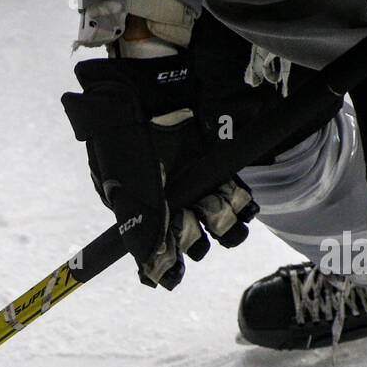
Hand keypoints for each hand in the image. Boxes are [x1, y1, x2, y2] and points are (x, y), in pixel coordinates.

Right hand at [62, 55, 257, 288]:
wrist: (148, 93)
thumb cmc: (126, 142)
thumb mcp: (125, 192)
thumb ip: (140, 232)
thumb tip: (151, 272)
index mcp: (138, 214)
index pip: (157, 253)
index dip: (168, 265)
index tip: (174, 273)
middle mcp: (167, 206)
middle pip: (191, 241)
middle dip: (195, 237)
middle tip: (191, 218)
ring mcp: (192, 187)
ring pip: (217, 223)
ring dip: (222, 222)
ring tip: (217, 205)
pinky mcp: (214, 170)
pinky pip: (235, 198)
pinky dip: (241, 203)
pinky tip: (241, 202)